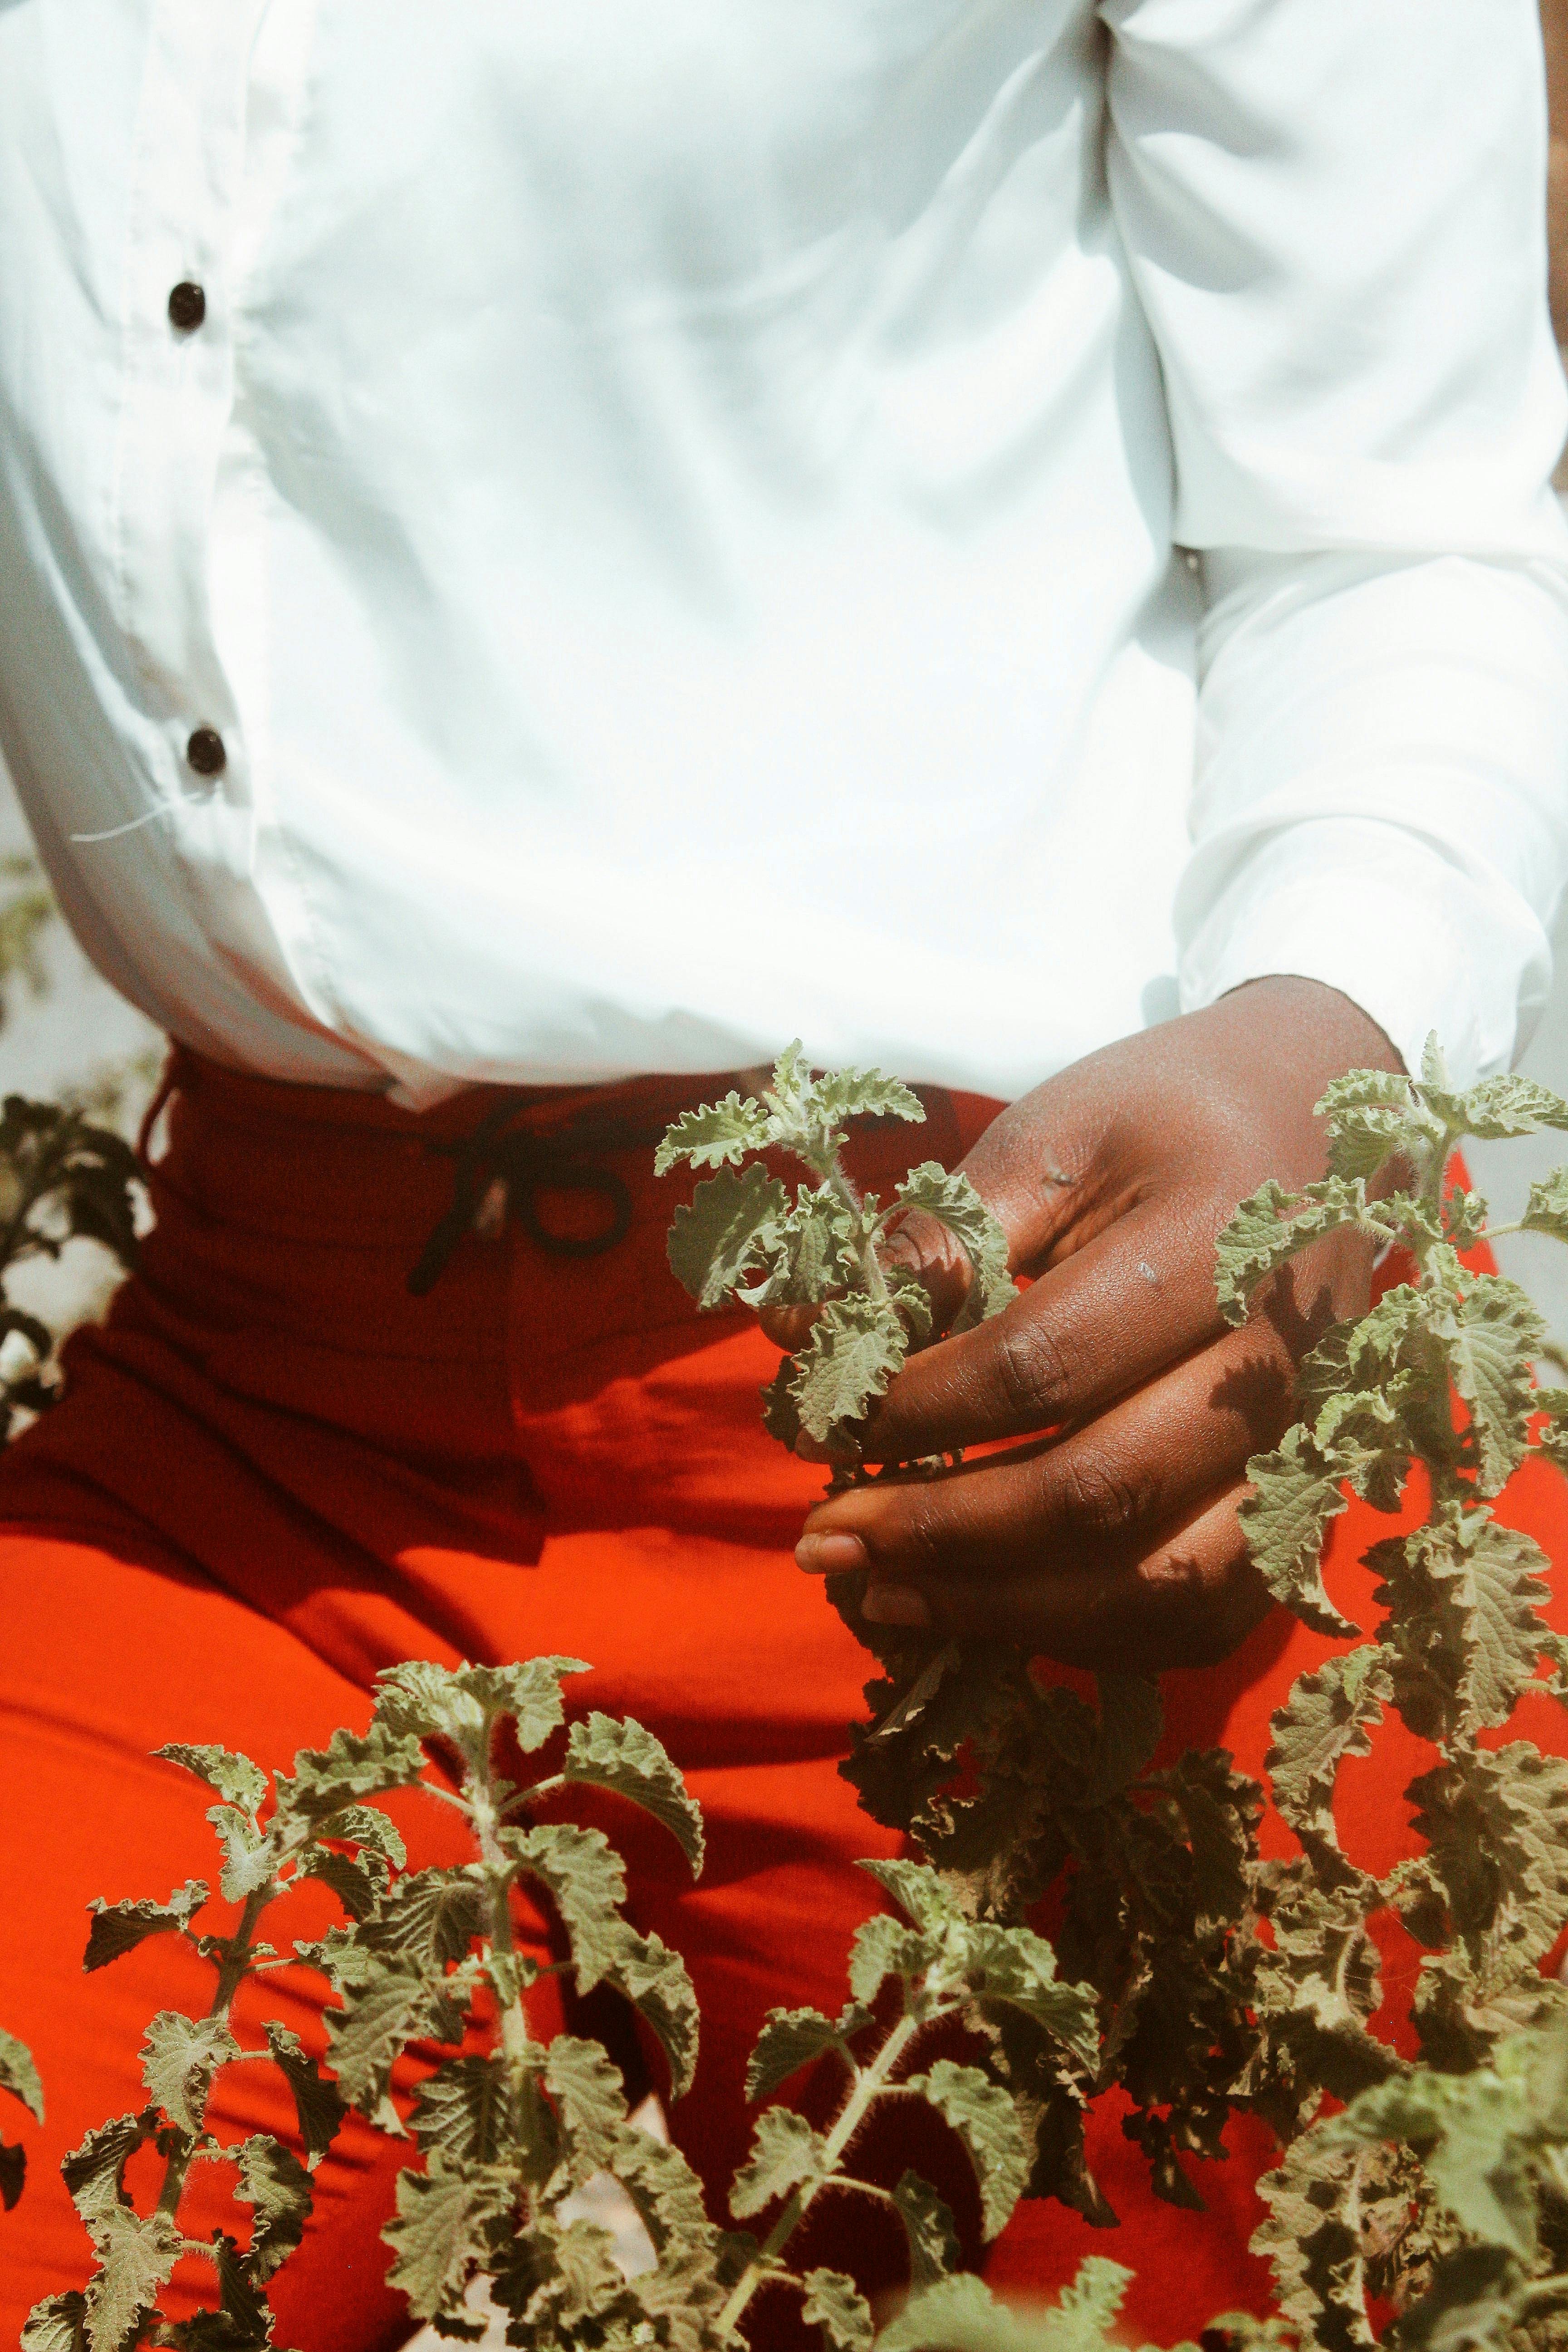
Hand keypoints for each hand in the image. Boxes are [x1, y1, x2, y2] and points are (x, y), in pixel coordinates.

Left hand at [788, 979, 1401, 1673]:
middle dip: (939, 1530)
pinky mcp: (1305, 1503)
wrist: (1316, 1122)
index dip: (914, 1409)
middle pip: (1099, 1492)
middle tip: (818, 1537)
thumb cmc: (1165, 1120)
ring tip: (878, 1594)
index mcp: (1220, 1245)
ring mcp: (1308, 1447)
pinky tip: (983, 1612)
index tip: (813, 1422)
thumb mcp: (1049, 1140)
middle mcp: (1283, 1364)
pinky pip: (1204, 1614)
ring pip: (1162, 1585)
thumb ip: (938, 1242)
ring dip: (1004, 1608)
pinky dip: (1089, 1634)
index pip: (1041, 1366)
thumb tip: (800, 1333)